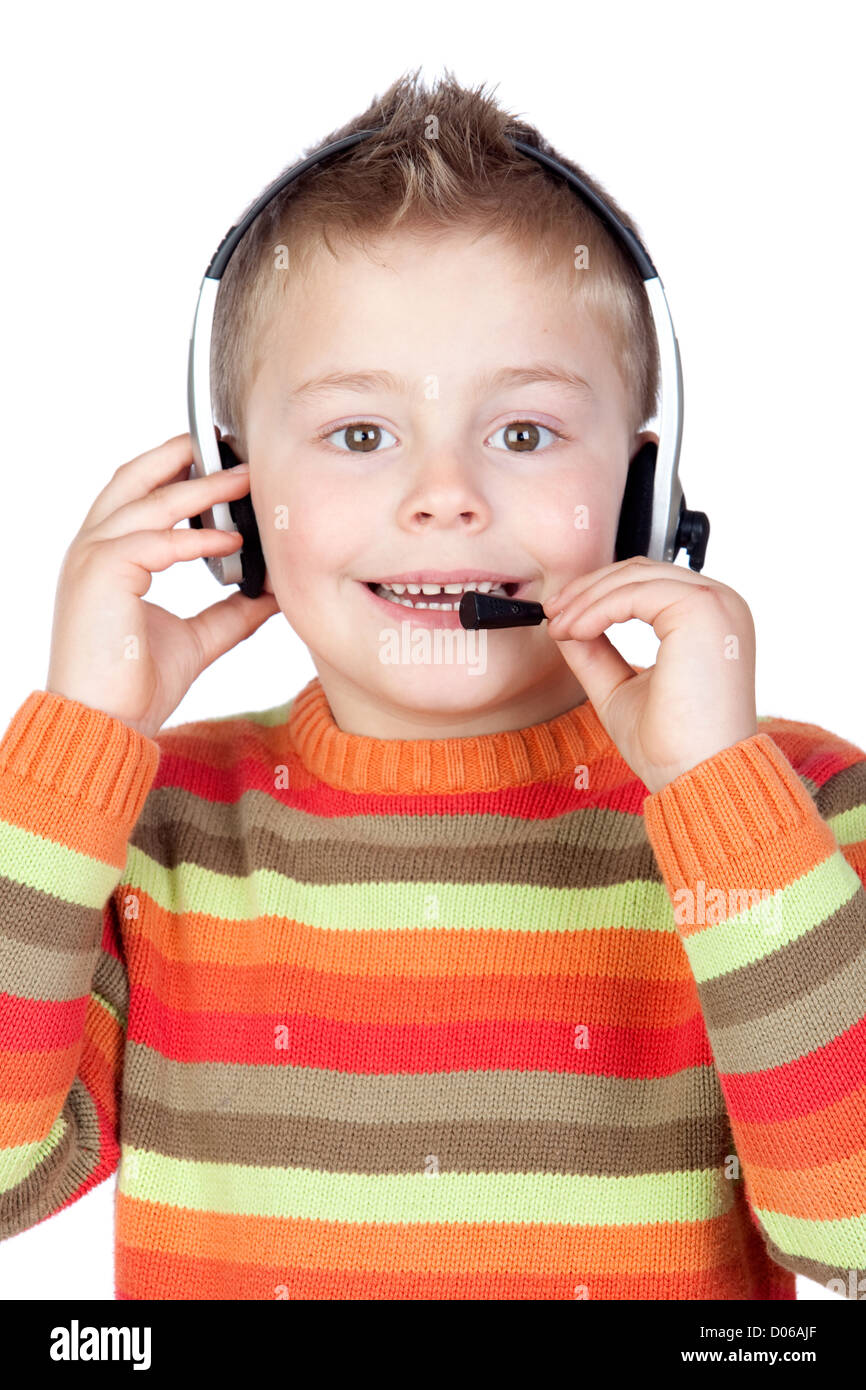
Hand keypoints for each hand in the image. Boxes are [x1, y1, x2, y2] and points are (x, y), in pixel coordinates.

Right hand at [46, 433, 279, 740]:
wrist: (106, 725)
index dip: (175, 471)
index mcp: (107, 557)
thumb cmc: (136, 685)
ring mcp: (91, 558)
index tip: (222, 461)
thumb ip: (230, 613)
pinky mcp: (101, 575)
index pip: (137, 494)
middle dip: (182, 455)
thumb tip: (272, 594)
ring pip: (150, 503)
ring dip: (202, 488)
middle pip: (134, 478)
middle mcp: (93, 549)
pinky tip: (232, 540)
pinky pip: (156, 542)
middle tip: (230, 443)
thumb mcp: (198, 639)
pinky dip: (197, 538)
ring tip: (245, 478)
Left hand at [543, 556, 757, 793]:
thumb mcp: (620, 688)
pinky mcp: (702, 610)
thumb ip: (596, 653)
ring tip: (558, 627)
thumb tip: (566, 624)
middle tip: (551, 613)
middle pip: (640, 572)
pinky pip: (635, 593)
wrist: (697, 775)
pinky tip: (575, 631)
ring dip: (587, 599)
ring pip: (635, 577)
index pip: (648, 584)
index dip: (599, 593)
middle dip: (587, 589)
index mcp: (708, 622)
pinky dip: (597, 608)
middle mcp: (720, 606)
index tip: (561, 615)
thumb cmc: (672, 745)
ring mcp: (716, 604)